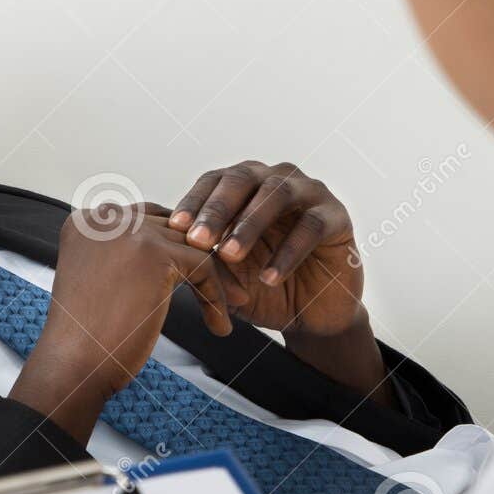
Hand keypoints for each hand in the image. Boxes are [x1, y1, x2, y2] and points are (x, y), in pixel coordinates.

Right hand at [9, 204, 248, 441]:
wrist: (74, 364)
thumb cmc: (87, 337)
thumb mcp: (100, 281)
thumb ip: (124, 256)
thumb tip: (172, 248)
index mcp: (87, 222)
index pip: (146, 219)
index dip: (176, 247)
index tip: (198, 275)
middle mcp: (104, 218)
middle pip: (172, 227)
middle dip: (202, 258)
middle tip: (227, 290)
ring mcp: (128, 232)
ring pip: (193, 245)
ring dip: (216, 280)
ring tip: (230, 309)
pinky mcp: (153, 253)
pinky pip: (204, 266)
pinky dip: (216, 296)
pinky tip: (218, 325)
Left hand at [169, 161, 361, 336]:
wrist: (309, 314)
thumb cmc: (261, 286)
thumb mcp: (223, 274)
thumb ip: (198, 257)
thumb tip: (156, 249)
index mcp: (245, 185)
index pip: (213, 181)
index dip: (192, 202)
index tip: (172, 228)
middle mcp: (276, 179)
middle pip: (243, 180)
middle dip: (216, 209)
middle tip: (197, 239)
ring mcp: (310, 193)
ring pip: (277, 195)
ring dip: (249, 225)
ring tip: (229, 255)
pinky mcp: (337, 217)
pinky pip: (311, 227)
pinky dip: (287, 253)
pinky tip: (268, 278)